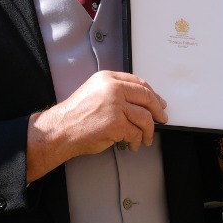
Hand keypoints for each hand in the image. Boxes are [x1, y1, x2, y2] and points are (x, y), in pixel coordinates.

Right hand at [27, 70, 167, 180]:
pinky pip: (136, 132)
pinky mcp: (117, 124)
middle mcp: (112, 88)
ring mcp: (116, 106)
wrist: (61, 129)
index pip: (138, 82)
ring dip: (148, 130)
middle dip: (157, 110)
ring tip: (146, 138)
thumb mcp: (94, 92)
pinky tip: (133, 144)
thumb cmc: (75, 115)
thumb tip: (139, 102)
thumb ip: (114, 92)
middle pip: (146, 97)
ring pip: (145, 117)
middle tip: (161, 119)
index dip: (152, 94)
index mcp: (107, 78)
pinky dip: (137, 140)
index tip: (158, 102)